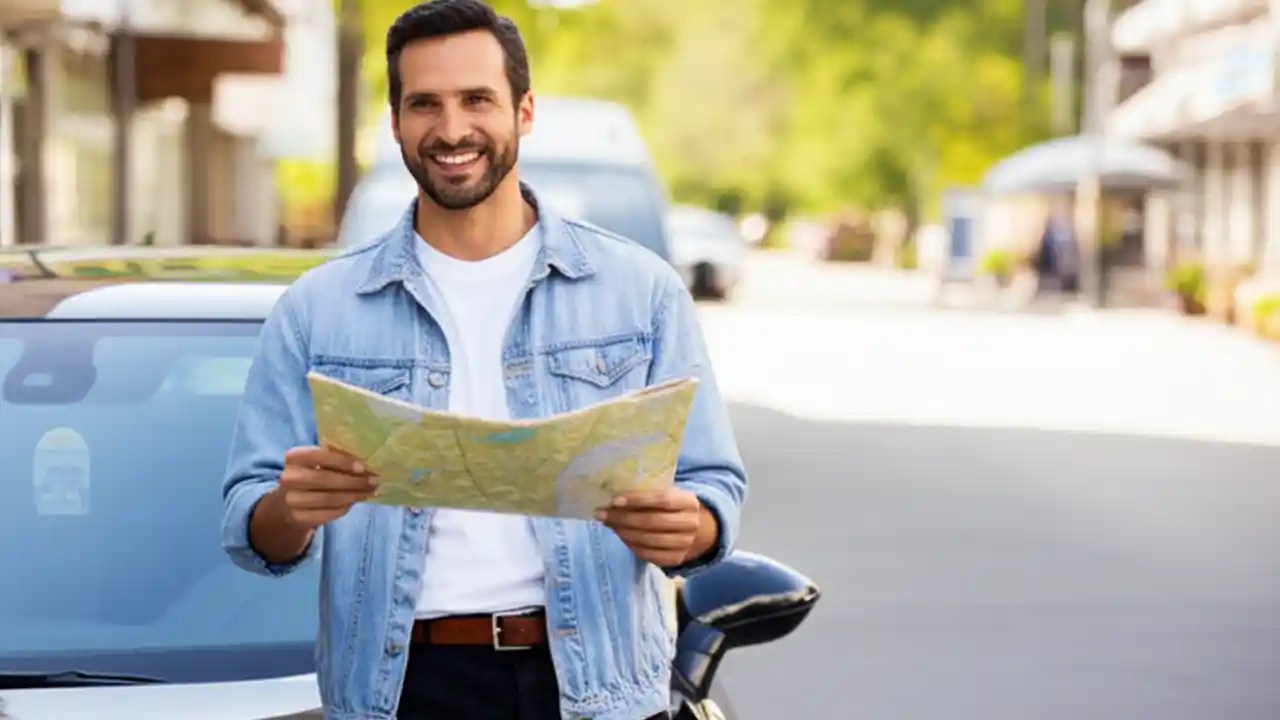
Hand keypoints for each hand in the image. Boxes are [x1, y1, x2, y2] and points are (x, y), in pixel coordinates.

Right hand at [278, 446, 378, 530]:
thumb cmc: (310, 477)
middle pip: (326, 479)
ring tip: (369, 492)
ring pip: (329, 498)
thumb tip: (366, 464)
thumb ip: (336, 460)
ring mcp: (291, 500)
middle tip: (375, 481)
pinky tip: (354, 502)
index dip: (342, 461)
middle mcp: (289, 478)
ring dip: (354, 495)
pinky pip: (327, 513)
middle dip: (354, 481)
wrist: (286, 505)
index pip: (320, 456)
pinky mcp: (298, 518)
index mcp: (294, 457)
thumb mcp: (317, 464)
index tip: (363, 467)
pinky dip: (344, 508)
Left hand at [594, 488, 716, 567]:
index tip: (614, 500)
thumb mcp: (666, 494)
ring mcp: (685, 544)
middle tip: (602, 514)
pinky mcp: (676, 559)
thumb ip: (646, 494)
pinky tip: (621, 536)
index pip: (663, 500)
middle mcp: (691, 523)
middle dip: (624, 518)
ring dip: (624, 532)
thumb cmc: (672, 507)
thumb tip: (612, 498)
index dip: (638, 500)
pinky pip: (649, 555)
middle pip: (653, 522)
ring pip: (649, 540)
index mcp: (689, 501)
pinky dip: (631, 545)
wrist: (695, 529)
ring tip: (609, 524)